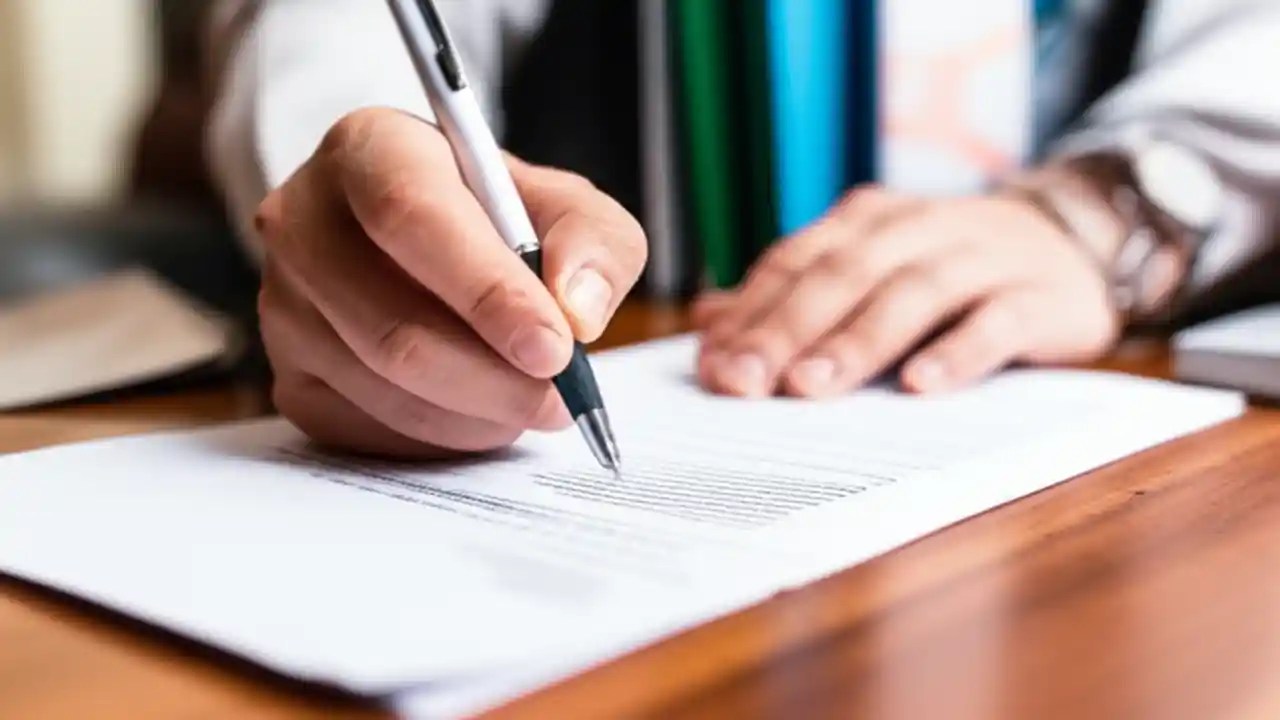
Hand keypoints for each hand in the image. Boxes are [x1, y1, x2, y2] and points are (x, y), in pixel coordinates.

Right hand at [256, 108, 645, 456]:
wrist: (425, 241)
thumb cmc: (496, 216)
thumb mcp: (564, 205)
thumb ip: (593, 243)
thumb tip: (578, 311)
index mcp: (368, 149)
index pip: (411, 216)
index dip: (487, 291)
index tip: (555, 347)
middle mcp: (303, 221)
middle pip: (394, 326)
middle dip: (495, 379)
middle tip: (561, 399)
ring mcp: (283, 302)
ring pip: (384, 388)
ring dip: (476, 414)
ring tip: (529, 401)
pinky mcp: (286, 372)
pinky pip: (366, 430)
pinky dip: (441, 437)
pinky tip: (478, 412)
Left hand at [694, 186, 1119, 397]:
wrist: (1073, 243)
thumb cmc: (947, 270)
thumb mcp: (869, 272)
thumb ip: (790, 297)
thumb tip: (704, 322)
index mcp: (867, 221)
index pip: (797, 262)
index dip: (752, 312)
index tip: (714, 367)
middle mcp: (918, 228)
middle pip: (844, 275)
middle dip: (788, 329)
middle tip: (747, 383)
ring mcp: (982, 257)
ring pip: (911, 294)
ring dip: (857, 341)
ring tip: (812, 387)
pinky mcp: (1038, 296)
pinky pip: (996, 322)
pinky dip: (958, 352)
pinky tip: (922, 385)